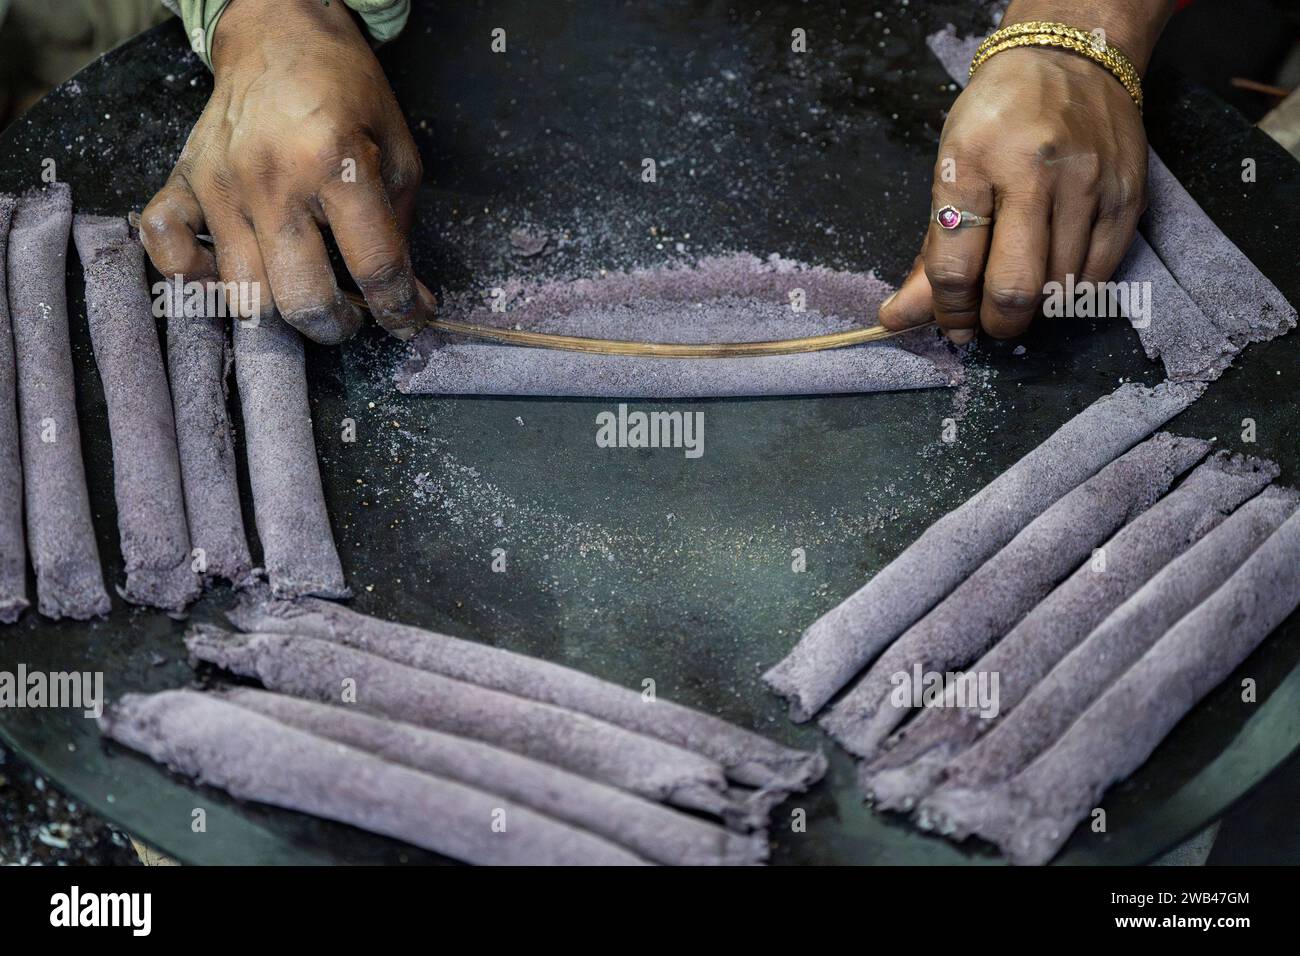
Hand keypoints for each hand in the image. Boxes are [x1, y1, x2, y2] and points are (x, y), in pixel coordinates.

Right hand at [140, 0, 429, 342]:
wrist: (279, 34)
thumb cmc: (345, 93)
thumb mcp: (397, 154)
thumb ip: (400, 231)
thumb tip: (409, 297)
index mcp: (336, 164)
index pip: (375, 268)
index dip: (402, 310)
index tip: (410, 320)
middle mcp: (273, 180)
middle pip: (301, 299)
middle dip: (337, 326)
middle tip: (352, 316)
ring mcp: (222, 184)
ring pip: (244, 293)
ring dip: (281, 312)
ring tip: (305, 295)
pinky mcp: (186, 181)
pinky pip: (167, 247)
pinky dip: (191, 277)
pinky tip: (226, 276)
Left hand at [879, 47, 1148, 342]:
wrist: (1069, 61)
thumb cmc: (996, 120)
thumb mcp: (949, 171)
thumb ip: (931, 251)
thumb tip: (897, 319)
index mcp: (972, 163)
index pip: (954, 268)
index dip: (948, 311)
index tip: (951, 320)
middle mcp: (1034, 172)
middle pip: (1012, 289)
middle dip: (995, 323)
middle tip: (988, 321)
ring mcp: (1087, 184)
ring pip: (1056, 289)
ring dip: (1033, 309)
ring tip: (1019, 290)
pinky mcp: (1127, 196)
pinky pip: (1097, 275)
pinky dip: (1070, 291)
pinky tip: (1053, 275)